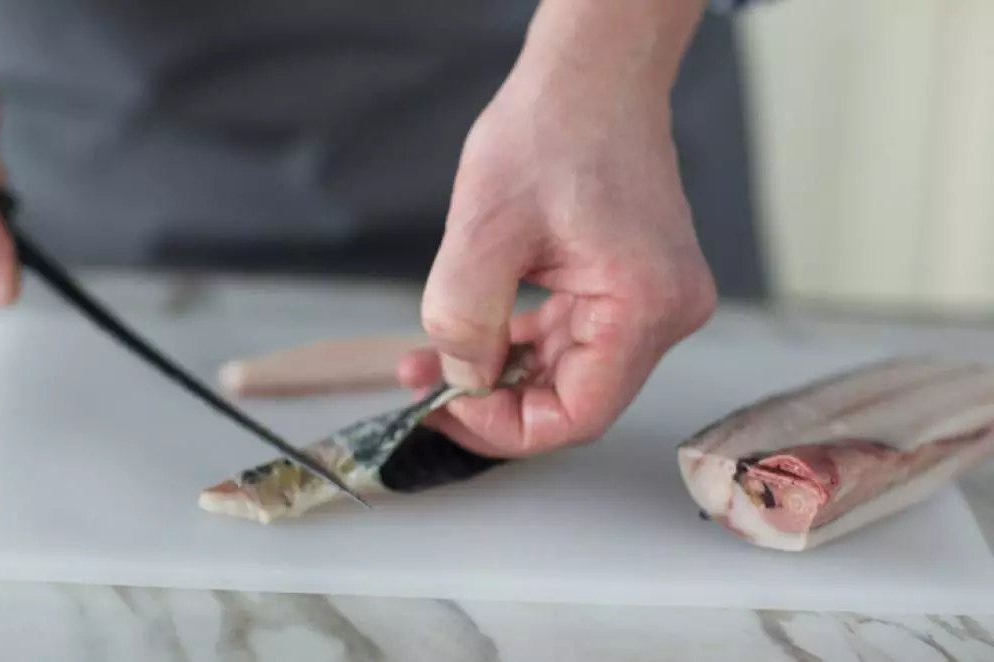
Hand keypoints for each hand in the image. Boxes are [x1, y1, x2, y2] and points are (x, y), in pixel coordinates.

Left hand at [400, 0, 716, 457]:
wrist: (592, 75)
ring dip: (497, 373)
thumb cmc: (552, 129)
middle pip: (573, 397)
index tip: (445, 411)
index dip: (505, 428)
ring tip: (428, 362)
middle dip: (492, 399)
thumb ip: (464, 318)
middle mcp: (665, 312)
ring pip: (567, 370)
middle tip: (424, 390)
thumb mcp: (482, 228)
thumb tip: (462, 381)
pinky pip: (571, 337)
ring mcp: (652, 300)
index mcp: (645, 305)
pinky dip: (518, 344)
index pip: (577, 414)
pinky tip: (469, 336)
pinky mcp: (630, 285)